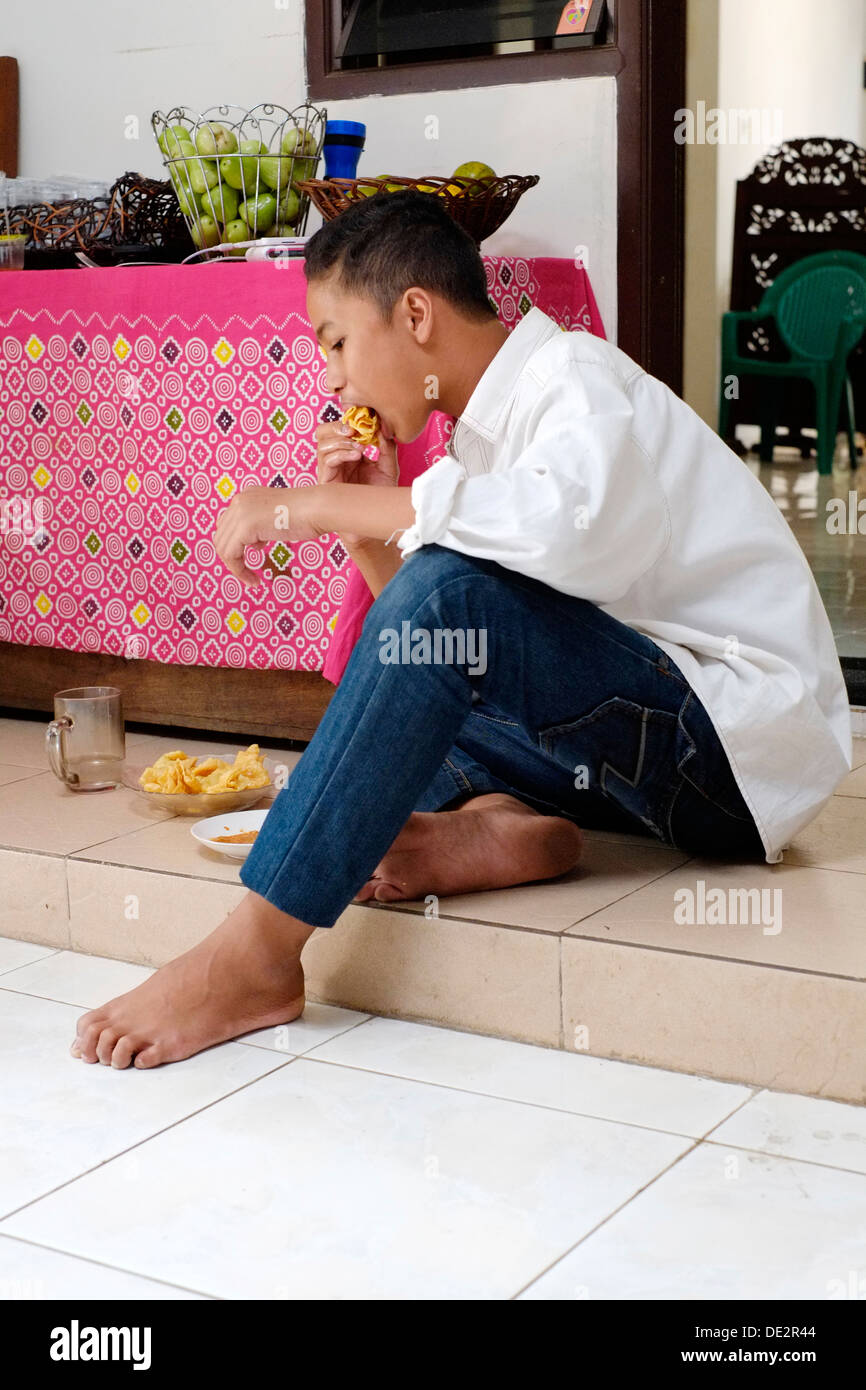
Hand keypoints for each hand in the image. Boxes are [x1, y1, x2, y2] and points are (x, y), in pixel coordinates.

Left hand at [213, 484, 322, 586]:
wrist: (317, 509)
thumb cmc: (308, 515)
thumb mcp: (277, 517)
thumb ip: (261, 526)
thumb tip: (254, 544)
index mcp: (247, 496)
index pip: (228, 525)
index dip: (236, 547)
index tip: (250, 562)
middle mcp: (239, 501)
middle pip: (221, 536)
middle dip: (233, 558)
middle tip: (249, 574)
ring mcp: (239, 512)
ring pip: (222, 547)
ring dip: (235, 567)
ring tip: (252, 579)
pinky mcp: (244, 526)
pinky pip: (230, 555)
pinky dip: (239, 571)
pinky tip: (254, 580)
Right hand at [316, 411, 397, 546]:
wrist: (374, 517)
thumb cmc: (379, 493)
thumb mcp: (388, 467)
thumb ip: (387, 448)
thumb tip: (382, 429)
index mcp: (348, 452)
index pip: (338, 429)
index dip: (347, 421)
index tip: (365, 421)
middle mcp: (335, 458)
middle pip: (322, 432)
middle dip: (336, 426)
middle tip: (354, 430)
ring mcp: (329, 469)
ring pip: (322, 445)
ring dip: (341, 442)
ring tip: (359, 449)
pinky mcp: (326, 480)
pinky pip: (326, 460)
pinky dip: (340, 453)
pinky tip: (356, 457)